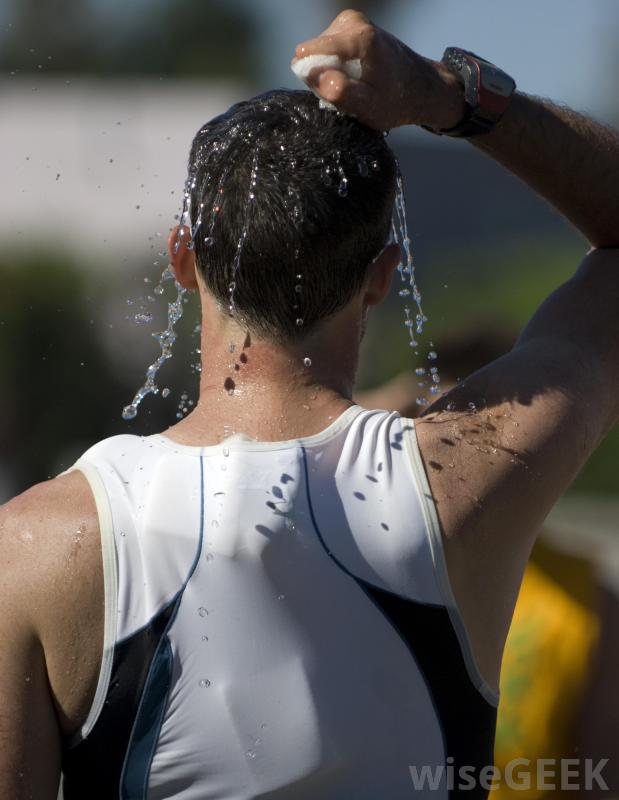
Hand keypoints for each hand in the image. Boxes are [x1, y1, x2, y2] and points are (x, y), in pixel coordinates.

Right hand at [292, 9, 464, 131]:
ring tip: (355, 84)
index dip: (313, 77)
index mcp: (360, 37)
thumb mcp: (368, 106)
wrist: (422, 87)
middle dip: (325, 75)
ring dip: (332, 72)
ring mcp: (353, 20)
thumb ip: (341, 92)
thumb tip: (314, 76)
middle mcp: (354, 21)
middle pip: (316, 52)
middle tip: (350, 91)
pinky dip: (338, 66)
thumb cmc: (397, 101)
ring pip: (321, 51)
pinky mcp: (353, 26)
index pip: (311, 53)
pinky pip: (330, 49)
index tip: (329, 94)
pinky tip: (356, 76)